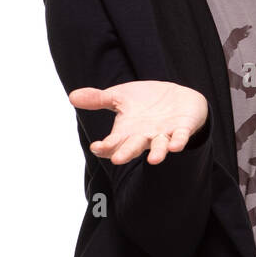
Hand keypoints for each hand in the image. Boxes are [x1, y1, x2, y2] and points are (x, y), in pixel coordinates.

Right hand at [68, 81, 208, 164]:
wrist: (178, 97)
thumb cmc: (146, 101)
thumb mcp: (120, 96)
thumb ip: (98, 99)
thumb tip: (72, 97)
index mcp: (128, 131)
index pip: (114, 143)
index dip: (106, 147)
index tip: (96, 147)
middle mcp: (145, 136)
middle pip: (134, 147)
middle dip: (126, 153)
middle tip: (117, 160)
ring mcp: (164, 134)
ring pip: (159, 146)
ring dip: (157, 153)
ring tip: (153, 160)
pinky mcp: (183, 128)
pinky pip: (180, 137)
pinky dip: (178, 142)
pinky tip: (175, 146)